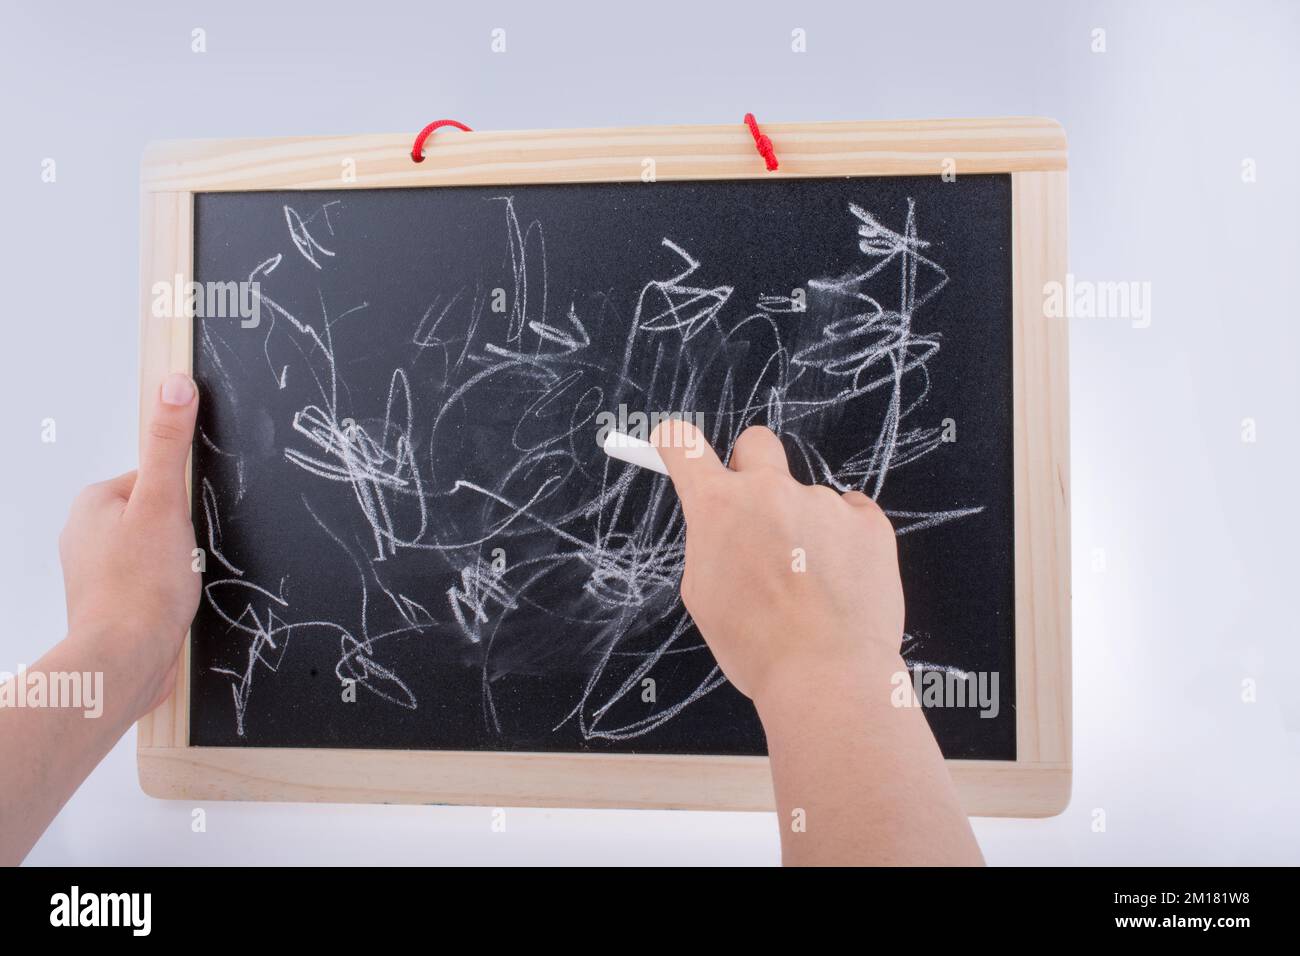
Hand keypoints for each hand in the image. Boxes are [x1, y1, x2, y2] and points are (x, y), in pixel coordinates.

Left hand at [59, 373, 200, 720]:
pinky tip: (175, 604)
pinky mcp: (114, 604)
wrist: (125, 661)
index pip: (154, 478)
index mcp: (93, 504)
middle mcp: (86, 535)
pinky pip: (153, 584)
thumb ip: (169, 444)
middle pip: (158, 515)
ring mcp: (98, 572)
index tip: (187, 522)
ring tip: (178, 584)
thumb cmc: (140, 588)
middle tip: (185, 557)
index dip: (182, 498)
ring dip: (178, 566)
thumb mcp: (164, 502)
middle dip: (182, 535)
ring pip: (157, 551)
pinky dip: (169, 592)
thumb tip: (175, 385)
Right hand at [650, 421, 904, 706]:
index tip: (677, 445)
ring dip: (804, 526)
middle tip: (756, 511)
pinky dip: (844, 539)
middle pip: (757, 443)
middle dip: (751, 466)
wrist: (827, 672)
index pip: (685, 447)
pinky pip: (851, 514)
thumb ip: (711, 544)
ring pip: (807, 497)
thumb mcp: (704, 595)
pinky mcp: (868, 521)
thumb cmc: (756, 645)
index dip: (677, 443)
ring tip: (810, 582)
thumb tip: (724, 528)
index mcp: (719, 507)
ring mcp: (824, 502)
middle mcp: (771, 491)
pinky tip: (841, 579)